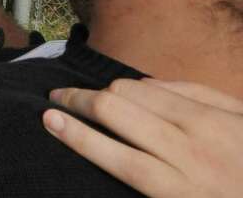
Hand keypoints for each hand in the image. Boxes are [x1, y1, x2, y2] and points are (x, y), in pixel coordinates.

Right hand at [45, 79, 242, 197]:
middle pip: (116, 112)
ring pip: (139, 92)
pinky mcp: (228, 107)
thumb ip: (160, 183)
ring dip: (106, 89)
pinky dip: (147, 87)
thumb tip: (120, 152)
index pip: (111, 155)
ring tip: (89, 93)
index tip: (48, 120)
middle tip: (57, 99)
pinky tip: (135, 91)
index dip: (75, 134)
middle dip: (79, 101)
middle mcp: (188, 152)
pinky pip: (174, 86)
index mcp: (177, 190)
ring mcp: (209, 124)